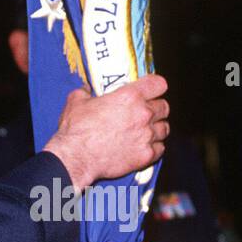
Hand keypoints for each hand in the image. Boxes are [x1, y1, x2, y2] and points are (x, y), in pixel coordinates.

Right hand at [44, 74, 168, 189]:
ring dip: (157, 128)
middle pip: (164, 107)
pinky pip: (160, 149)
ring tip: (146, 131)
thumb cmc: (76, 130)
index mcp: (130, 96)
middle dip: (156, 109)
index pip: (158, 84)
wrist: (76, 158)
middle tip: (146, 113)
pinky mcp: (146, 155)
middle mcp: (143, 114)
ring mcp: (146, 136)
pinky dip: (154, 147)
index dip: (156, 86)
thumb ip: (85, 92)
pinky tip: (144, 146)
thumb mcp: (76, 101)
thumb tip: (86, 90)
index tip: (152, 90)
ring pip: (164, 128)